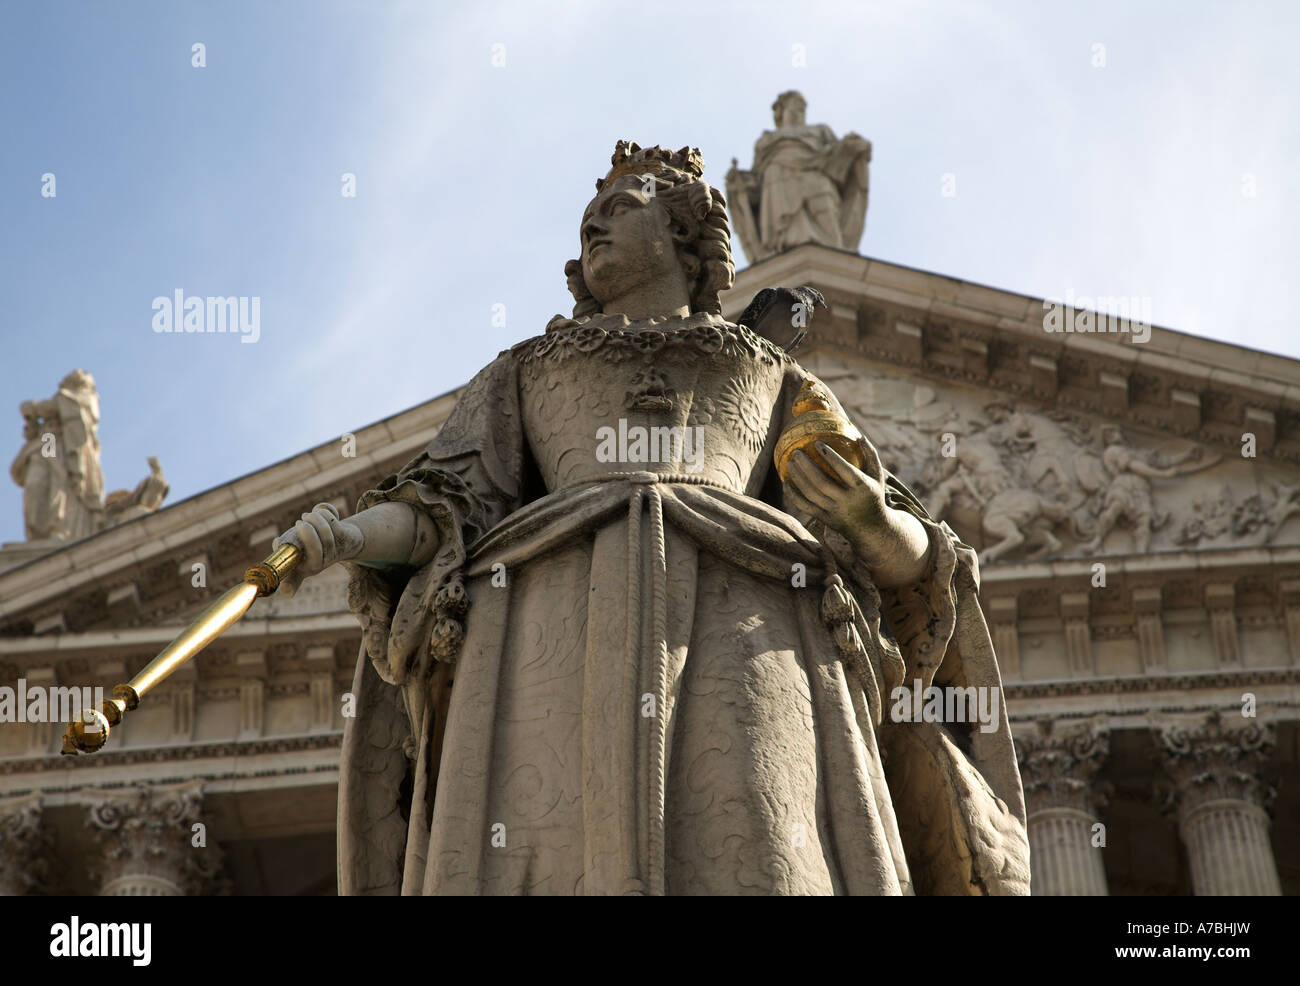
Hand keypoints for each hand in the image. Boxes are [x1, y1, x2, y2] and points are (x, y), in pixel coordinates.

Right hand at [272, 502, 364, 597]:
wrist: (346, 540)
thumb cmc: (315, 543)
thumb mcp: (297, 547)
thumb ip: (285, 546)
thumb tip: (278, 544)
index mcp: (303, 568)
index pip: (294, 580)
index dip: (289, 585)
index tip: (286, 592)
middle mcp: (319, 564)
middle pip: (315, 551)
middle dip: (308, 535)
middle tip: (299, 524)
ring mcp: (333, 552)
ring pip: (326, 535)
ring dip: (315, 520)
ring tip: (307, 516)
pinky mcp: (344, 539)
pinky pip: (334, 525)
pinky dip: (324, 514)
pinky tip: (319, 512)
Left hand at [783, 439, 887, 557]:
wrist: (871, 529)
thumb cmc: (872, 494)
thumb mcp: (877, 475)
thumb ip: (870, 454)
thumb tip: (858, 434)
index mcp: (861, 488)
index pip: (844, 470)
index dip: (830, 456)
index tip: (816, 442)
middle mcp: (847, 500)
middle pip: (822, 483)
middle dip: (807, 466)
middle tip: (796, 452)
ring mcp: (834, 511)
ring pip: (811, 494)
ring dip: (798, 478)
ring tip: (789, 462)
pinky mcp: (825, 519)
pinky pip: (805, 506)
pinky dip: (793, 495)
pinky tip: (785, 483)